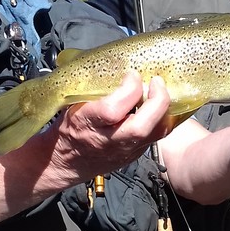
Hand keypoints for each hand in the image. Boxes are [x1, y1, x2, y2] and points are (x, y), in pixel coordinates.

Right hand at [48, 71, 170, 184]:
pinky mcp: (136, 154)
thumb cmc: (69, 128)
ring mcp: (125, 151)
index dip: (128, 89)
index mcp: (86, 124)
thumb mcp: (73, 105)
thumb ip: (95, 90)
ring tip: (160, 92)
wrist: (65, 162)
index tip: (132, 74)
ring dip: (164, 109)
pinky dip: (163, 117)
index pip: (113, 110)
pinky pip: (158, 135)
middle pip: (141, 127)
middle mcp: (108, 140)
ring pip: (156, 133)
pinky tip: (159, 105)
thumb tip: (120, 67)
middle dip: (156, 100)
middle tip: (157, 82)